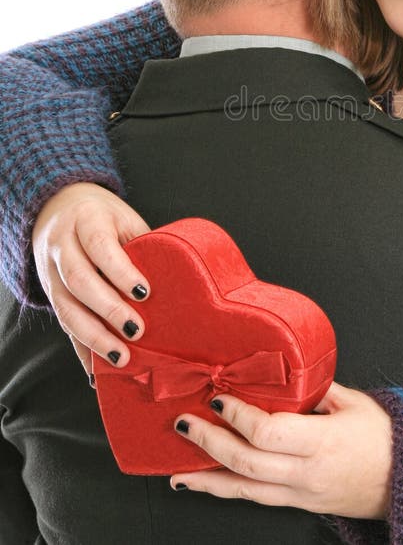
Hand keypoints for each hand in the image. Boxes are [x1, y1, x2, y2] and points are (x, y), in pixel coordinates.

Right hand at [33, 182, 150, 373]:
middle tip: (137, 330)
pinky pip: (62, 325)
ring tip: (120, 357)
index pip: (100, 245)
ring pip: (65, 308)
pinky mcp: (49, 294)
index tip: (144, 293)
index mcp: (86, 220)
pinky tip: (95, 371)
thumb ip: (143, 244)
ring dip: (93, 337)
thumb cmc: (103, 215)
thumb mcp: (124, 218)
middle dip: (108, 309)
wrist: (58, 207)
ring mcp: (49, 272)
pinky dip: (80, 350)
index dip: (121, 270)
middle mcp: (61, 245)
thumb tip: (178, 280)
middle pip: (79, 280)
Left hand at [171, 382, 392, 518]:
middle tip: (184, 423)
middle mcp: (307, 473)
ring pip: (246, 490)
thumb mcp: (354, 402)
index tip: (220, 398)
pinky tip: (206, 484)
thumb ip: (316, 388)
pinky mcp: (299, 504)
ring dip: (208, 478)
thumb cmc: (385, 437)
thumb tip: (282, 370)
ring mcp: (301, 494)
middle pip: (248, 463)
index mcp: (323, 442)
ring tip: (179, 470)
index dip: (240, 416)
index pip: (269, 433)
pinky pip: (257, 499)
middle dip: (210, 443)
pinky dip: (227, 491)